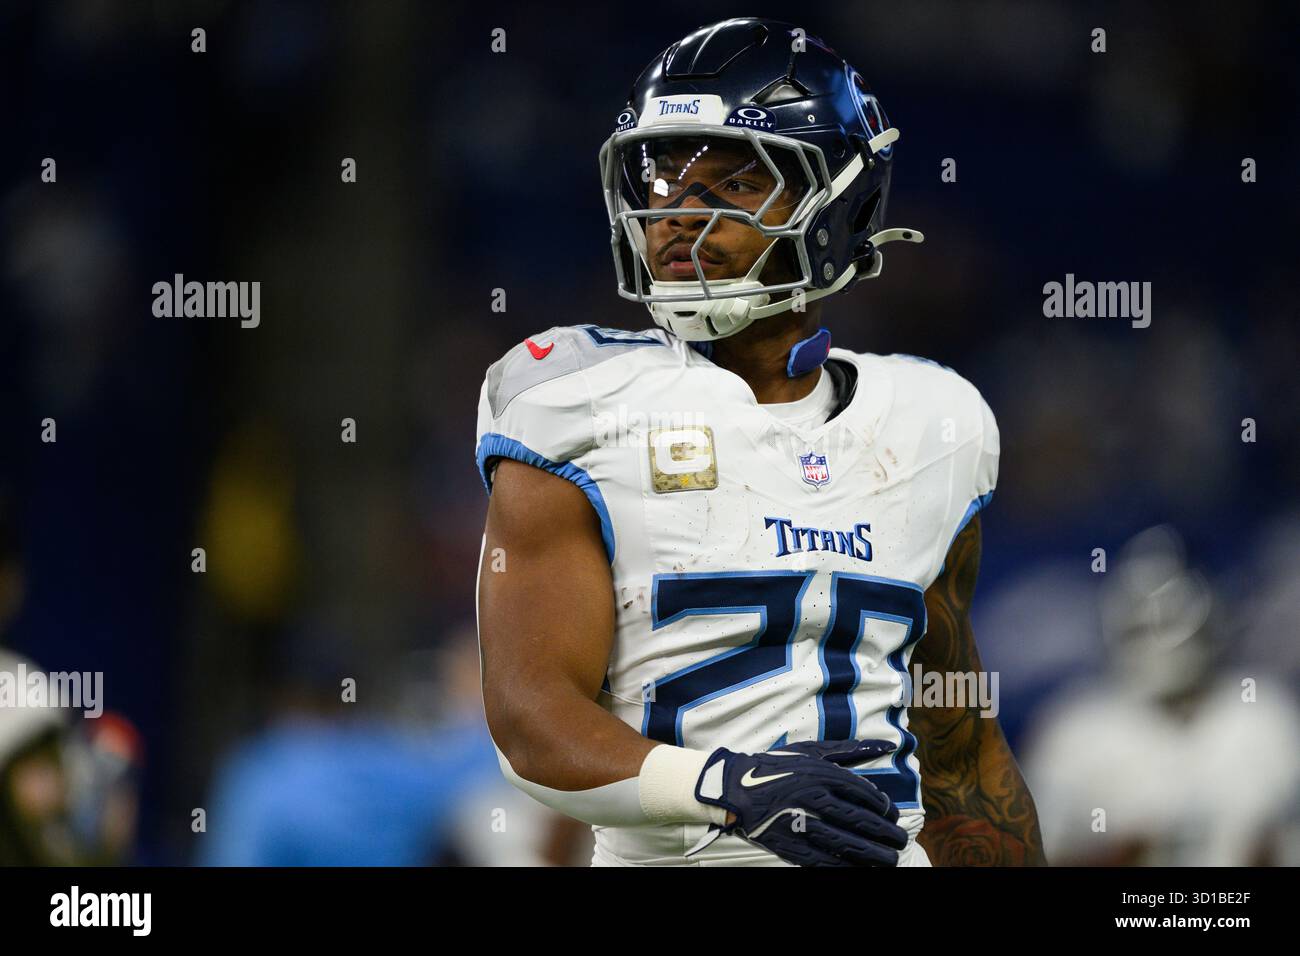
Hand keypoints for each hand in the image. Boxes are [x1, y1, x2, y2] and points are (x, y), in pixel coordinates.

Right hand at [689, 739, 908, 865]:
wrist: (735, 787)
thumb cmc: (777, 766)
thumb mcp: (813, 751)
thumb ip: (851, 750)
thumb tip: (885, 746)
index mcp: (822, 773)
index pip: (865, 794)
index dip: (884, 808)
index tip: (893, 817)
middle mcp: (814, 797)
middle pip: (860, 820)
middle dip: (886, 834)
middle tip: (900, 842)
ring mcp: (801, 822)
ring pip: (846, 843)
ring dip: (873, 855)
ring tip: (889, 860)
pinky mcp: (789, 844)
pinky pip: (824, 860)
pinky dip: (845, 866)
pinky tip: (860, 869)